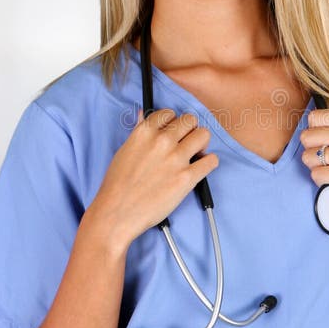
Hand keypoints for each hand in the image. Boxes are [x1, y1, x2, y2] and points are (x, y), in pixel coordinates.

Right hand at [84, 108, 218, 254]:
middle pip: (190, 120)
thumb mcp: (125, 151)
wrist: (117, 213)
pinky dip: (209, 163)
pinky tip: (200, 168)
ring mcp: (176, 159)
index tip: (171, 132)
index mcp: (144, 132)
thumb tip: (144, 115)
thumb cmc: (117, 185)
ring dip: (201, 143)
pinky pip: (211, 160)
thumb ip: (139, 132)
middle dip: (188, 130)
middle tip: (185, 143)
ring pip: (204, 135)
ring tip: (195, 154)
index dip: (171, 123)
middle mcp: (162, 141)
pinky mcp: (187, 178)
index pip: (168, 113)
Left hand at [299, 109, 328, 227]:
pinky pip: (316, 175)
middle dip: (311, 152)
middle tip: (327, 163)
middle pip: (307, 136)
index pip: (315, 117)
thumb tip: (308, 130)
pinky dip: (321, 182)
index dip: (313, 133)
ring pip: (308, 157)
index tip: (324, 145)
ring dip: (316, 168)